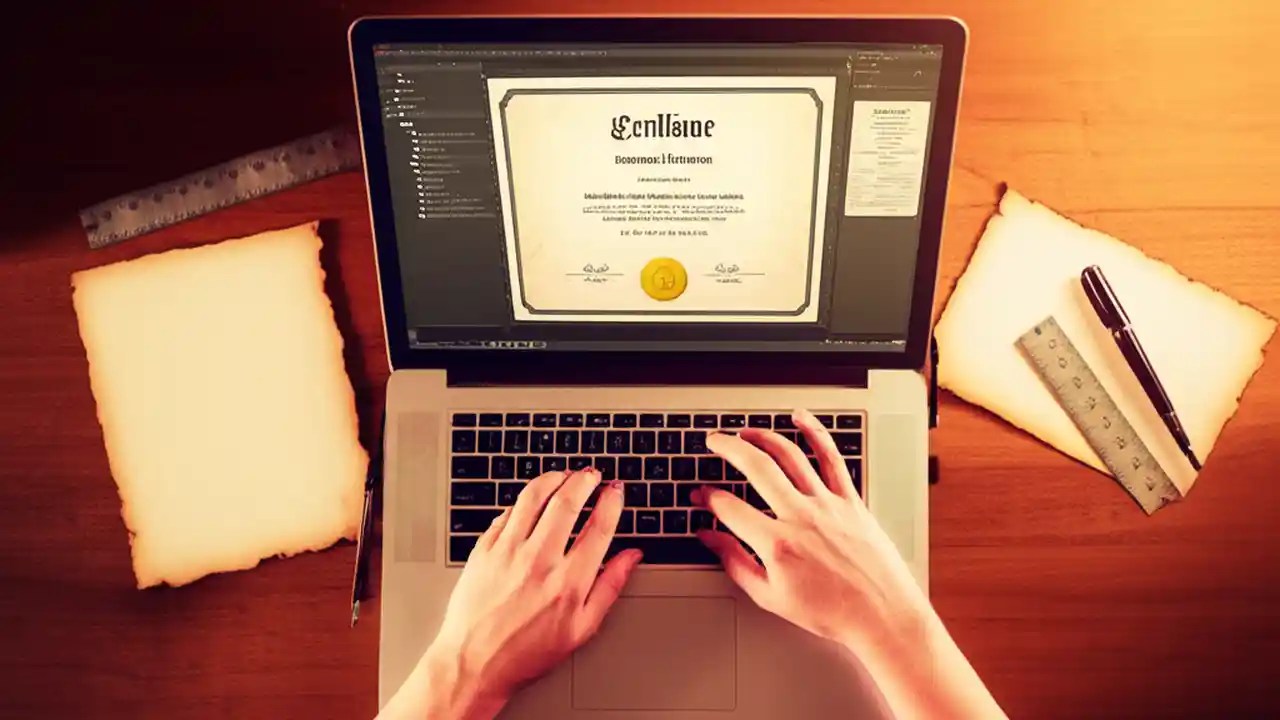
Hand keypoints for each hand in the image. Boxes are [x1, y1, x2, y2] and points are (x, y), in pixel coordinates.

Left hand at [380, 469, 641, 719]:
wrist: (473, 663)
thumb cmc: (526, 653)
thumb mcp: (581, 629)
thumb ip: (609, 587)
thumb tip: (630, 557)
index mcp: (569, 582)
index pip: (599, 527)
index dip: (612, 501)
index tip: (615, 491)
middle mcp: (540, 561)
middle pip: (568, 502)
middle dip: (585, 481)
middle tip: (592, 475)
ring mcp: (508, 552)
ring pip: (534, 497)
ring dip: (553, 479)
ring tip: (563, 476)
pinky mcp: (484, 549)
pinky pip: (507, 512)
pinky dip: (524, 500)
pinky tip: (532, 501)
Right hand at [696, 410, 1006, 719]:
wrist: (882, 615)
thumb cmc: (831, 612)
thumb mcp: (771, 597)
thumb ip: (735, 563)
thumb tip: (710, 539)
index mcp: (778, 545)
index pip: (729, 508)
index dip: (708, 498)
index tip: (701, 496)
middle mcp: (801, 518)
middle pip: (756, 467)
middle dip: (727, 448)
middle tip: (713, 441)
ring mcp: (828, 505)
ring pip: (790, 456)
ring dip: (763, 437)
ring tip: (745, 433)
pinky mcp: (850, 501)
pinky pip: (831, 458)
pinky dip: (815, 433)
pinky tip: (800, 418)